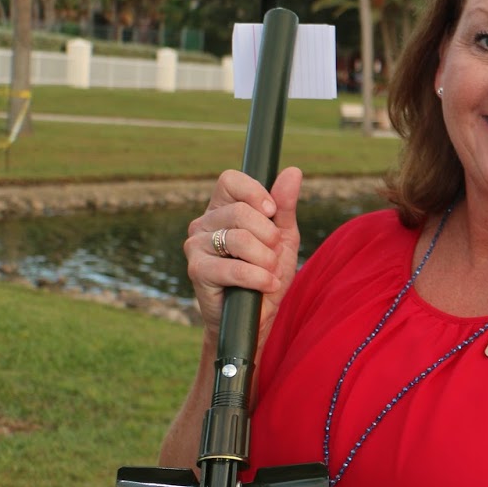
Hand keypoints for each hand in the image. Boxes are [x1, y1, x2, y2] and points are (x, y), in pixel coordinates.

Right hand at [184, 167, 302, 342]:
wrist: (257, 315)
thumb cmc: (268, 272)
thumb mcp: (283, 236)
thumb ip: (284, 206)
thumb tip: (292, 171)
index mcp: (222, 209)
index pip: (230, 180)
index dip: (255, 193)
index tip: (272, 212)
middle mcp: (203, 223)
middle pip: (240, 212)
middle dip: (269, 236)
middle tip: (273, 254)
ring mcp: (195, 246)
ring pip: (239, 239)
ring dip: (266, 259)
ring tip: (269, 271)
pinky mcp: (196, 270)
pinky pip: (235, 268)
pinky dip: (259, 278)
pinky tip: (267, 284)